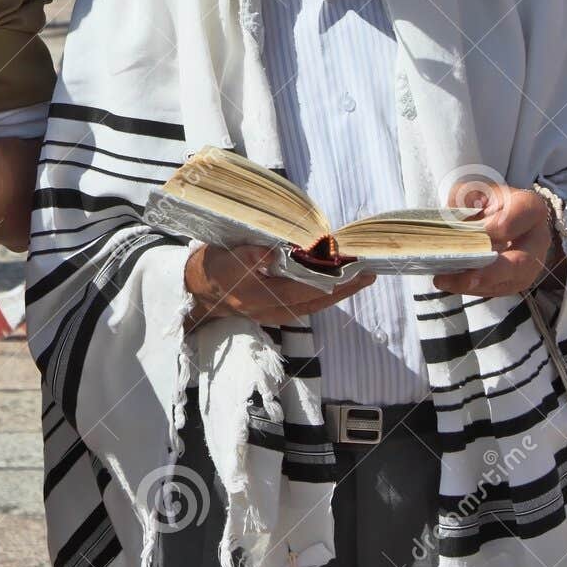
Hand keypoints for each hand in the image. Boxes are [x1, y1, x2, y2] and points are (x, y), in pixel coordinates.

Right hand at [184, 243, 374, 327]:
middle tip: (368, 273)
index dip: (323, 276)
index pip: (297, 286)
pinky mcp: (274, 314)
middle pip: (313, 299)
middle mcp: (267, 309)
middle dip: (342, 286)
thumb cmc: (213, 266)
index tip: (347, 262)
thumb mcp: (226, 254)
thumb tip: (272, 252)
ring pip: (313, 305)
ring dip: (338, 292)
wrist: (199, 291)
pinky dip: (324, 295)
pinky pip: (306, 307)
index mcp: (255, 293)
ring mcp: (272, 314)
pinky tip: (339, 286)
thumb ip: (250, 254)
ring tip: (362, 278)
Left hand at [432, 183, 559, 298]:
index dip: (497, 227)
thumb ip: (465, 198)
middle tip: (465, 276)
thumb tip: (459, 217)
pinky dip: (470, 288)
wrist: (487, 211)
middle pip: (521, 261)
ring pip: (508, 282)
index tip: (473, 232)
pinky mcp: (515, 281)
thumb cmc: (481, 199)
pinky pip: (496, 289)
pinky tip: (448, 282)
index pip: (520, 218)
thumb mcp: (472, 189)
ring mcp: (529, 264)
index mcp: (531, 209)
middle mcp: (537, 239)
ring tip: (445, 280)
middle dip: (491, 272)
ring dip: (474, 284)